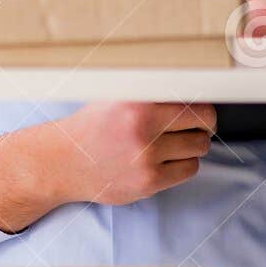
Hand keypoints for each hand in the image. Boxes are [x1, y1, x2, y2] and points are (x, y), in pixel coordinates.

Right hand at [0, 101, 216, 232]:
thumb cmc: (92, 126)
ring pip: (198, 149)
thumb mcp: (115, 97)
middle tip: (192, 127)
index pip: (195, 103)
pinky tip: (166, 159)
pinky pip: (188, 171)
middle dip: (201, 126)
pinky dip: (183, 164)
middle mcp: (142, 129)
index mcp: (137, 103)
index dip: (203, 107)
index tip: (200, 111)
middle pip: (202, 126)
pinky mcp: (148, 183)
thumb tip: (192, 83)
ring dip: (192, 146)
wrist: (63, 162)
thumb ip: (150, 92)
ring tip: (174, 143)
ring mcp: (146, 159)